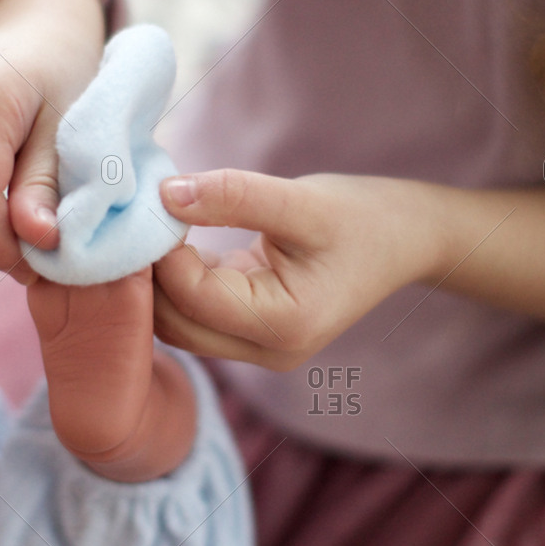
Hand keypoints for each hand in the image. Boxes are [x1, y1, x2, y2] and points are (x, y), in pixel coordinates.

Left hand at [152, 168, 447, 369]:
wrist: (404, 239)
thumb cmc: (362, 218)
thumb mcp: (301, 201)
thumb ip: (233, 196)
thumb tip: (166, 194)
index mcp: (284, 325)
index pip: (192, 297)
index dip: (162, 252)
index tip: (151, 202)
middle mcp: (268, 351)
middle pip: (175, 323)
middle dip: (149, 273)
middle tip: (140, 215)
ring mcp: (257, 348)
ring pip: (177, 324)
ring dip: (158, 279)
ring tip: (154, 225)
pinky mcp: (248, 331)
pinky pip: (194, 313)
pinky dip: (176, 279)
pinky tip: (172, 238)